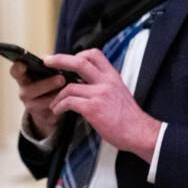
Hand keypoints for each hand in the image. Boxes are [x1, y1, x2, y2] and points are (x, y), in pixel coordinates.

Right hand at [8, 61, 66, 139]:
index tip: (23, 64)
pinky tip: (71, 96)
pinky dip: (63, 102)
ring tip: (70, 88)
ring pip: (45, 101)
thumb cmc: (48, 83)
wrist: (49, 107)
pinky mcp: (44, 116)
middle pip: (31, 90)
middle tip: (61, 79)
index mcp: (23, 77)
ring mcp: (32, 106)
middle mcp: (24, 92)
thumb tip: (52, 58)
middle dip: (47, 84)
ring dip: (58, 94)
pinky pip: (55, 109)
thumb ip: (47, 65)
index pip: (15, 72)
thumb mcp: (46, 73)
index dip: (17, 68)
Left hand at [45, 49, 161, 161]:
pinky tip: (58, 111)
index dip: (78, 54)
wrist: (139, 132)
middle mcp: (106, 82)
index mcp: (112, 76)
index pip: (94, 55)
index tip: (67, 59)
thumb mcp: (119, 92)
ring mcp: (99, 94)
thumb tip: (87, 84)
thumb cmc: (129, 118)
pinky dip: (60, 106)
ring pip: (70, 86)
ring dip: (57, 95)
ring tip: (54, 104)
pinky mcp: (93, 108)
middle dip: (60, 60)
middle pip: (80, 62)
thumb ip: (104, 85)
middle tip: (48, 61)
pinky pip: (69, 102)